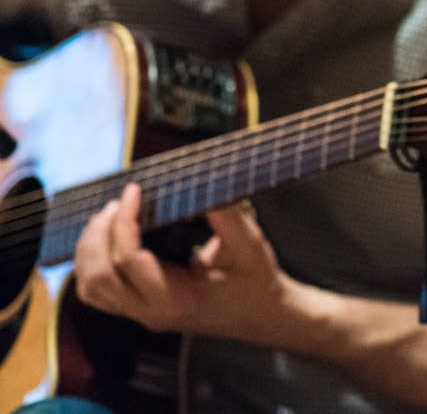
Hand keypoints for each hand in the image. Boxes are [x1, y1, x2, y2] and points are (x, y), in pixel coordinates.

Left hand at [73, 183, 296, 343]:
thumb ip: (227, 218)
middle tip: (118, 202)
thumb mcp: (251, 247)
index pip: (130, 261)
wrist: (262, 315)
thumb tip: (204, 185)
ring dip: (89, 250)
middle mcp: (151, 313)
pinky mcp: (138, 310)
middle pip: (99, 277)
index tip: (134, 190)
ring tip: (107, 217)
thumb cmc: (257, 282)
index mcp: (176, 300)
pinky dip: (91, 263)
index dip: (124, 222)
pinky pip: (97, 292)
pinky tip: (106, 239)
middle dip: (100, 235)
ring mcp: (141, 315)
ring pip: (90, 288)